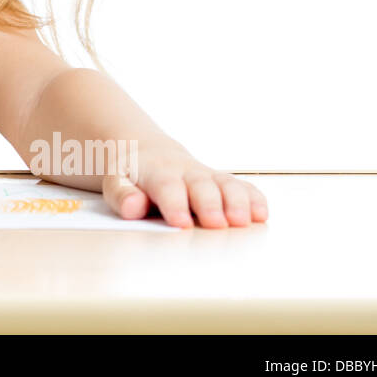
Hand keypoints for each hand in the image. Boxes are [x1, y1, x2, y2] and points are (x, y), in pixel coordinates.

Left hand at [101, 142, 268, 227]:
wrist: (145, 151)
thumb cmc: (130, 173)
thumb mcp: (115, 180)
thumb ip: (122, 194)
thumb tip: (132, 207)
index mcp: (156, 171)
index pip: (166, 186)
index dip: (174, 204)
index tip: (181, 223)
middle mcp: (186, 172)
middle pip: (200, 185)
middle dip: (209, 204)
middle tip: (216, 224)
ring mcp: (206, 176)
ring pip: (226, 184)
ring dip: (237, 202)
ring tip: (243, 221)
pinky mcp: (222, 183)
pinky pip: (243, 187)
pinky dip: (254, 199)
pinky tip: (261, 214)